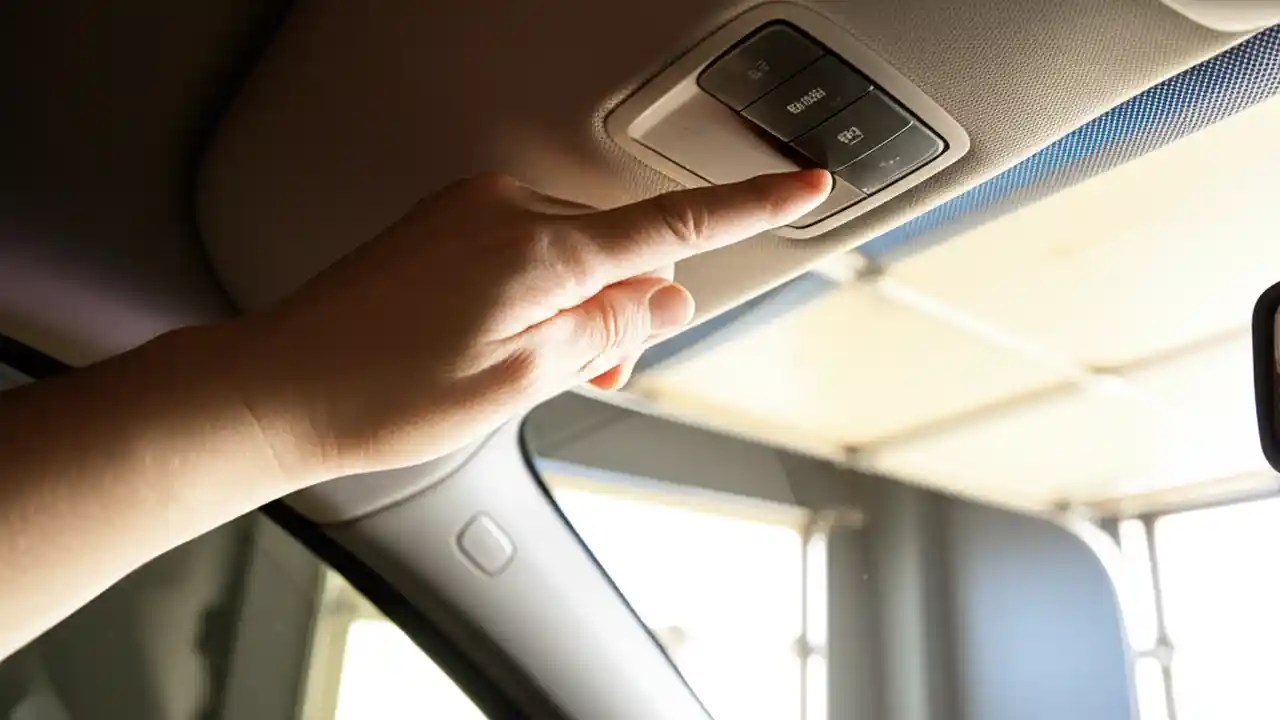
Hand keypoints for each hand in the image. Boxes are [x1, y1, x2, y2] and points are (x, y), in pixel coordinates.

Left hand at [227, 170, 830, 479]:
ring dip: (579, 305)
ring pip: (577, 250)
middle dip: (625, 309)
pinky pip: (531, 243)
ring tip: (523, 366)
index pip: (671, 224)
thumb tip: (667, 297)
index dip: (748, 205)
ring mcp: (473, 208)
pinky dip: (540, 288)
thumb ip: (607, 328)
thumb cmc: (381, 391)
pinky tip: (498, 336)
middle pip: (623, 248)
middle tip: (586, 373)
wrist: (281, 383)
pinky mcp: (450, 220)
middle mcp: (508, 207)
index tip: (804, 183)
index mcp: (539, 246)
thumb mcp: (521, 380)